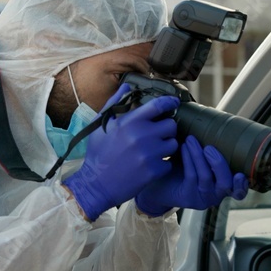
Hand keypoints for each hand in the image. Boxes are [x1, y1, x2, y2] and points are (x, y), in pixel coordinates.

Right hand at [64, 84, 179, 220]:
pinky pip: (169, 162)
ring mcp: (149, 154)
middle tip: (157, 135)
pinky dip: (162, 165)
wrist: (96, 184)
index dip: (170, 102)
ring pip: (173, 144)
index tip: (174, 103)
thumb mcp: (101, 125)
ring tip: (153, 151)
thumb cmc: (98, 153)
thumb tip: (126, 86)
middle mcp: (142, 136)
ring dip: (166, 146)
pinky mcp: (154, 171)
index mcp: (130, 122)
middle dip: (166, 129)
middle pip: (171, 125)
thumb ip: (115, 103)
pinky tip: (150, 165)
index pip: (159, 105)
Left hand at [135, 136, 249, 216]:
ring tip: (191, 140)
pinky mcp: (187, 198)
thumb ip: (210, 148)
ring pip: (206, 178)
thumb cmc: (180, 166)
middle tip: (209, 148)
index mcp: (222, 185)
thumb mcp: (199, 157)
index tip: (240, 173)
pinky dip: (189, 160)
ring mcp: (201, 198)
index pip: (238, 191)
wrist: (157, 181)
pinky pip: (191, 176)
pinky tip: (183, 147)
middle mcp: (215, 194)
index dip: (242, 184)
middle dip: (219, 164)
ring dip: (199, 157)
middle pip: (226, 184)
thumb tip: (215, 121)